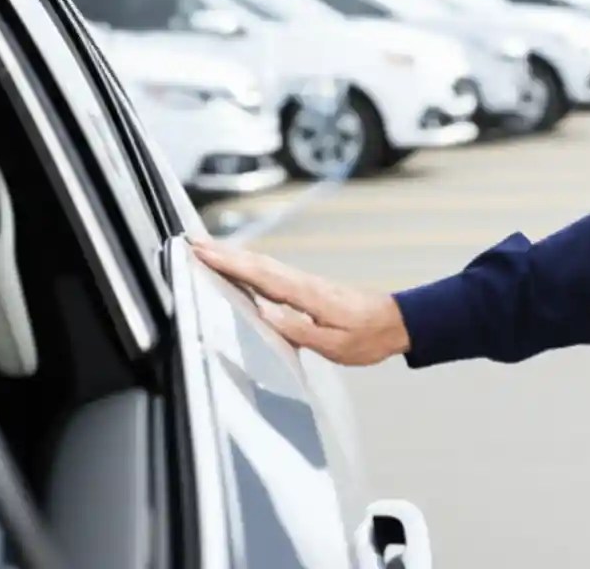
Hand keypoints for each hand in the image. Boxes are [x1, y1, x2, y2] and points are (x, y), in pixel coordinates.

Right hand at [189, 237, 410, 365]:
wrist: (397, 323)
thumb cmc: (369, 337)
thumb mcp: (336, 345)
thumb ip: (299, 330)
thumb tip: (264, 314)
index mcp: (308, 295)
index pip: (261, 276)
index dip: (230, 264)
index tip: (203, 252)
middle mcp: (304, 284)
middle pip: (257, 264)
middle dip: (224, 254)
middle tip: (191, 244)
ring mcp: (306, 284)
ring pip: (264, 266)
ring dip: (235, 257)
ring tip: (207, 251)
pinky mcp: (309, 289)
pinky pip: (273, 274)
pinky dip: (252, 267)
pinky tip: (242, 269)